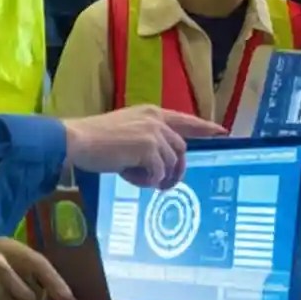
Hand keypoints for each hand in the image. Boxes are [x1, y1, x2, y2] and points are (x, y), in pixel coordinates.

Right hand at [63, 106, 225, 189]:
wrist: (78, 140)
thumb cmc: (96, 140)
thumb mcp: (127, 133)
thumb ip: (147, 141)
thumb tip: (160, 165)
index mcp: (151, 113)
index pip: (185, 120)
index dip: (204, 127)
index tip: (222, 131)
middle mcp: (156, 120)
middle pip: (181, 149)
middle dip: (176, 170)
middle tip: (164, 186)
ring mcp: (154, 133)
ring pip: (170, 164)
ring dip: (156, 177)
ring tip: (136, 179)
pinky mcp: (148, 148)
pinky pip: (158, 173)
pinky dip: (146, 181)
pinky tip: (129, 176)